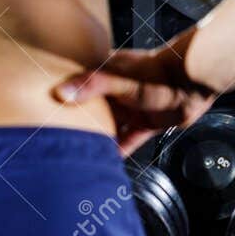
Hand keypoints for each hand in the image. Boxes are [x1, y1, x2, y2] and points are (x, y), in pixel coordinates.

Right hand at [51, 42, 216, 156]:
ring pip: (109, 125)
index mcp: (106, 72)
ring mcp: (131, 107)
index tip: (41, 105)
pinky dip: (118, 150)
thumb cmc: (158, 74)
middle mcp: (116, 90)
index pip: (77, 82)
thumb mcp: (121, 80)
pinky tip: (106, 163)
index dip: (60, 93)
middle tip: (53, 137)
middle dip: (75, 121)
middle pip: (90, 108)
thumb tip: (60, 92)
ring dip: (97, 137)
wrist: (194, 83)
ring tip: (76, 154)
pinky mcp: (145, 123)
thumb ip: (92, 85)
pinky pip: (128, 139)